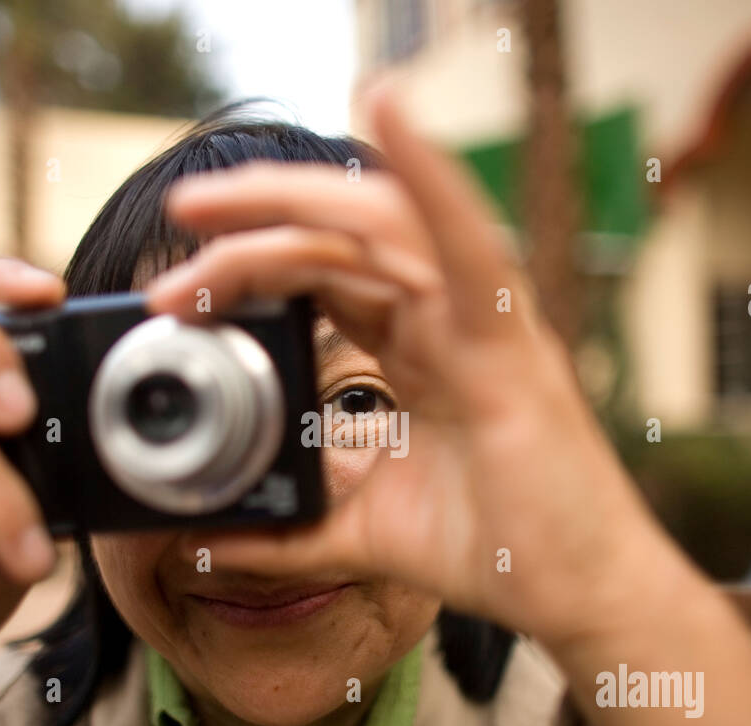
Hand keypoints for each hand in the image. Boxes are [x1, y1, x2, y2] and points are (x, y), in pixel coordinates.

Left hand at [145, 88, 671, 638]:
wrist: (573, 594)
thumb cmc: (493, 551)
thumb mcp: (358, 534)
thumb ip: (287, 532)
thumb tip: (209, 544)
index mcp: (415, 345)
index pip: (322, 274)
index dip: (249, 267)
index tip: (177, 292)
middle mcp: (445, 316)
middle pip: (340, 234)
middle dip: (253, 223)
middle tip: (180, 217)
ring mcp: (478, 320)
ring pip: (382, 223)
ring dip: (292, 201)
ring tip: (207, 205)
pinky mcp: (508, 341)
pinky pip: (467, 241)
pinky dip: (431, 173)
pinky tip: (387, 108)